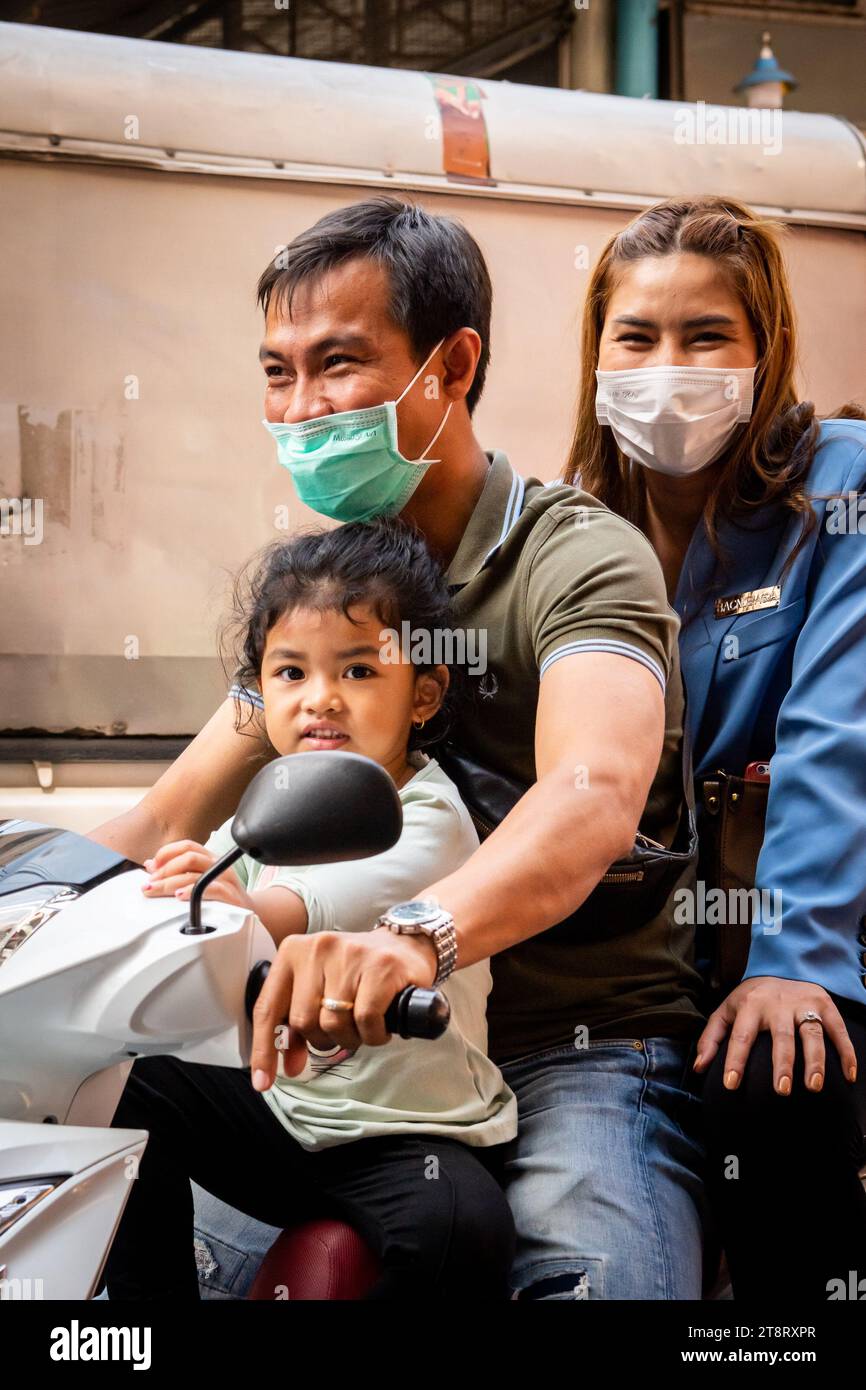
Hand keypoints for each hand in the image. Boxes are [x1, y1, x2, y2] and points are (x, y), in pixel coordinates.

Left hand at [141, 839, 251, 909]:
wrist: (249, 911)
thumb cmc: (221, 896)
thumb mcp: (197, 880)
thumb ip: (175, 872)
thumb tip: (150, 865)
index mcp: (209, 858)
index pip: (187, 846)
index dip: (167, 853)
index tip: (151, 867)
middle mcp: (218, 864)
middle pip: (188, 858)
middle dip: (164, 871)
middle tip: (150, 884)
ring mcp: (225, 879)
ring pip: (195, 873)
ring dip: (170, 883)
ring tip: (156, 890)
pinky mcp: (231, 895)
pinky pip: (211, 889)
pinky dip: (192, 892)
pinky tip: (179, 896)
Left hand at [249, 927, 437, 1091]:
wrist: (406, 947)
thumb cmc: (358, 973)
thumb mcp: (320, 987)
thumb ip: (299, 1021)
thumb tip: (289, 1066)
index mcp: (293, 952)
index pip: (268, 1008)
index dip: (264, 1049)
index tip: (264, 1082)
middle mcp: (317, 948)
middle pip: (304, 1021)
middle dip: (323, 1039)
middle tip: (343, 1032)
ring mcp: (350, 955)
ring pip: (334, 1023)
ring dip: (350, 1038)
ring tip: (362, 1027)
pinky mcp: (381, 967)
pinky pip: (365, 1020)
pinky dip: (373, 1035)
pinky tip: (380, 1027)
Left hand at [693, 976, 857, 1094]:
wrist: (779, 968)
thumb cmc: (750, 1000)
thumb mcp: (725, 1012)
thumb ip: (711, 1039)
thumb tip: (699, 1069)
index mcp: (749, 1005)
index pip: (740, 1036)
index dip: (735, 1061)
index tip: (731, 1086)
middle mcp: (777, 1004)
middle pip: (781, 1036)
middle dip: (781, 1063)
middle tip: (781, 1091)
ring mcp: (804, 1003)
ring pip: (812, 1033)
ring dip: (814, 1060)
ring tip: (814, 1087)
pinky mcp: (825, 1004)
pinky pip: (838, 1030)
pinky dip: (846, 1052)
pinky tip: (849, 1077)